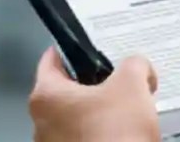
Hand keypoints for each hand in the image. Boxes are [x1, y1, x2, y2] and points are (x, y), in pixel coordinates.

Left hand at [28, 49, 160, 141]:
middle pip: (65, 92)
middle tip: (116, 82)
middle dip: (91, 86)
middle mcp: (40, 123)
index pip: (51, 60)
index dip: (73, 50)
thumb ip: (135, 64)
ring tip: (124, 113)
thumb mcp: (133, 85)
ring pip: (74, 119)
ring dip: (96, 114)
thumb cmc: (116, 131)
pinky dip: (98, 136)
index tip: (89, 48)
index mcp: (45, 96)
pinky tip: (121, 136)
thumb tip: (139, 68)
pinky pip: (82, 140)